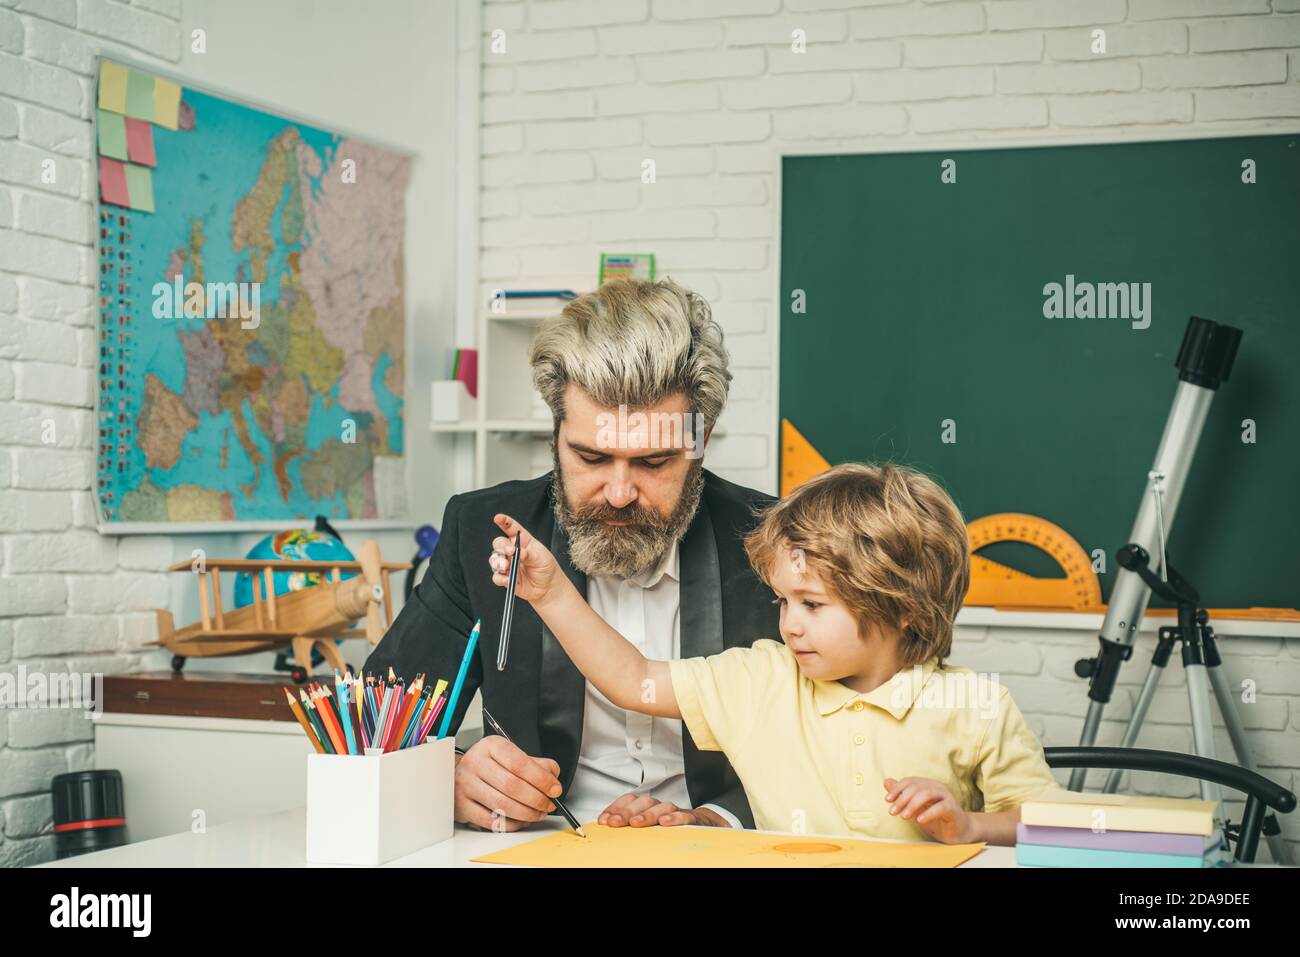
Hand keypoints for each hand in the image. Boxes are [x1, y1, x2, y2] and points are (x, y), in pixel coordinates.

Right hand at [454, 734, 563, 832]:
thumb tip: (553, 778)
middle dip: (536, 799)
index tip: (555, 789)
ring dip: (526, 814)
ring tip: (537, 813)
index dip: (541, 779)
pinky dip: (511, 824)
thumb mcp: (512, 755)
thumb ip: (536, 764)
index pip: (520, 763)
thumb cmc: (490, 765)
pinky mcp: (462, 806)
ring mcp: (466, 785)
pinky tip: (520, 820)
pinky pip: (492, 821)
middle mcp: (476, 763)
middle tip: (548, 805)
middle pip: (512, 786)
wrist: (460, 773)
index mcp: (491, 746)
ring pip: (503, 805)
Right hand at [489, 513, 560, 606]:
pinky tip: (507, 579)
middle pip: (499, 543)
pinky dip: (500, 578)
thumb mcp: (542, 558)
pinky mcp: (506, 577)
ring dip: (498, 562)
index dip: (504, 521)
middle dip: (502, 546)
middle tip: (509, 552)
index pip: (510, 528)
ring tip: (506, 566)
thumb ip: (530, 555)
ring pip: (494, 559)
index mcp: (522, 540)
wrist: (547, 587)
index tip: (498, 518)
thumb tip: (520, 553)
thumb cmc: (546, 568)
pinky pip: (497, 576)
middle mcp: (512, 550)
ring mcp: (507, 564)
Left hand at [598, 793, 731, 828]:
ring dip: (647, 814)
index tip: (604, 820)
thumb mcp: (650, 828)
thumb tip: (609, 831)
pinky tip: (665, 823)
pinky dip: (675, 818)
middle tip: (614, 822)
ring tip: (636, 823)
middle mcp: (661, 807)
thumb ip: (633, 828)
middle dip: (626, 811)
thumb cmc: (673, 828)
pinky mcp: (693, 820)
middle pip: (643, 802)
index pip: (630, 801)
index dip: (616, 807)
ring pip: (661, 807)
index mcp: (648, 807)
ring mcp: (677, 812)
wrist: (707, 826)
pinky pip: (685, 816)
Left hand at [884, 776, 976, 843]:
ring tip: (904, 817)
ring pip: (927, 794)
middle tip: (892, 812)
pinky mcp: (953, 808)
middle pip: (916, 787)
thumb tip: (886, 781)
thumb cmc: (935, 818)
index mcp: (927, 784)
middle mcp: (937, 787)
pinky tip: (919, 821)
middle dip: (902, 799)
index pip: (909, 781)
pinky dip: (928, 813)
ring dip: (912, 805)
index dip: (897, 789)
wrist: (957, 832)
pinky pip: (941, 807)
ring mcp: (946, 796)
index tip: (887, 800)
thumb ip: (902, 795)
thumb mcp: (915, 808)